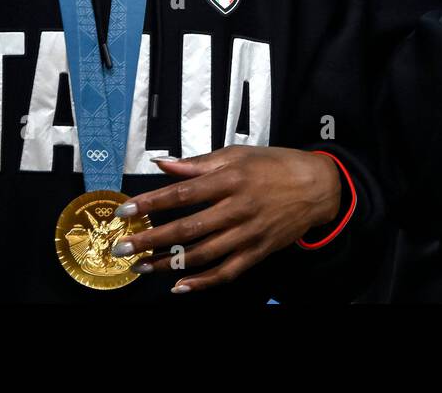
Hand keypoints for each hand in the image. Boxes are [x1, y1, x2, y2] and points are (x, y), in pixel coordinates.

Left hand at [109, 146, 341, 293]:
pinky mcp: (258, 252)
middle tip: (123, 248)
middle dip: (151, 240)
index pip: (182, 193)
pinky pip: (227, 272)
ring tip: (142, 267)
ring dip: (169, 264)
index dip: (151, 203)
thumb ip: (198, 163)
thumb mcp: (237, 154)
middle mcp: (237, 207)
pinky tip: (180, 288)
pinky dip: (203, 283)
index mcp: (230, 178)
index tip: (126, 211)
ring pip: (203, 254)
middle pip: (187, 228)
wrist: (318, 186)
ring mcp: (248, 233)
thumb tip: (163, 165)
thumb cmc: (274, 165)